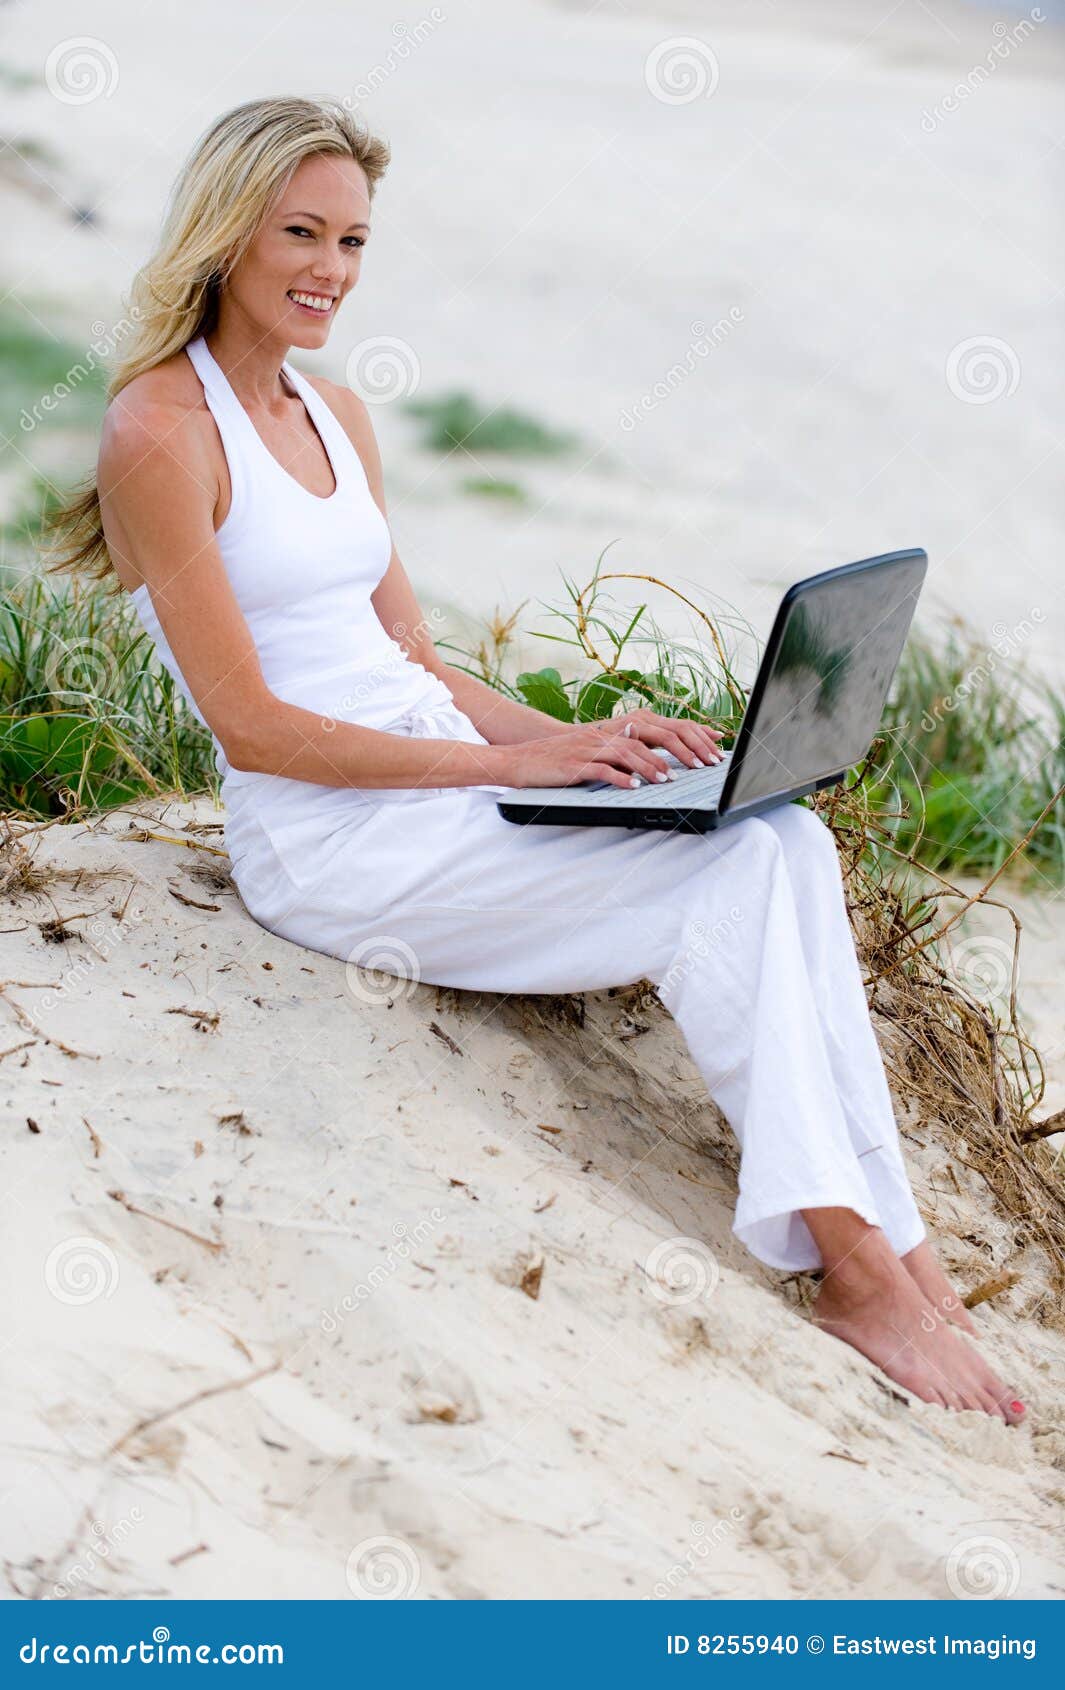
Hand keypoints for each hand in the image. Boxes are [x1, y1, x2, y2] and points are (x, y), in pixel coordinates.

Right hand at [502, 708, 725, 790]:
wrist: (520, 761)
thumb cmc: (558, 760)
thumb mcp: (593, 750)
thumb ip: (620, 751)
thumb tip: (651, 758)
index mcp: (612, 730)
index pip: (658, 727)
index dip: (687, 733)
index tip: (713, 743)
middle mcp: (604, 734)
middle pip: (650, 737)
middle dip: (679, 751)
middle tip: (701, 765)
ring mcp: (589, 747)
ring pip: (628, 753)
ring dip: (651, 767)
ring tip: (668, 781)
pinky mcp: (575, 764)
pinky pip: (602, 770)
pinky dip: (620, 779)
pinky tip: (635, 788)